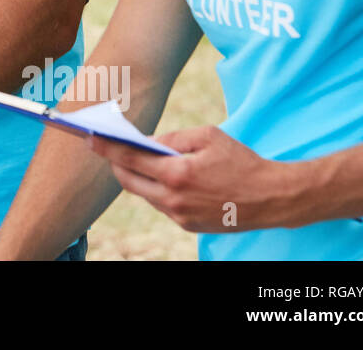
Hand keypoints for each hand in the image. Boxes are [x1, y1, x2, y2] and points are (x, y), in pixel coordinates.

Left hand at [88, 125, 302, 232]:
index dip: (106, 147)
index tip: (89, 138)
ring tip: (135, 159)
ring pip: (144, 194)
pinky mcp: (188, 225)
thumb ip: (172, 139)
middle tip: (108, 147)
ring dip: (137, 177)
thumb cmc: (241, 161)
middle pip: (128, 181)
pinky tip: (161, 176)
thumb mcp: (207, 137)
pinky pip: (161, 204)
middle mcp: (173, 199)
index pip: (129, 159)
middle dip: (116, 163)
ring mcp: (179, 216)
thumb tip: (146, 142)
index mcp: (177, 174)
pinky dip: (156, 189)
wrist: (272, 198)